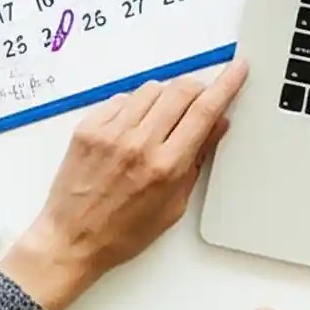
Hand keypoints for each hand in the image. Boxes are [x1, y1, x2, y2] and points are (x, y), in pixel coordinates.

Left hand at [0, 60, 247, 309]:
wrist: (71, 240)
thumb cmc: (123, 232)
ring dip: (165, 97)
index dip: (226, 85)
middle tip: (200, 98)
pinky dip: (135, 106)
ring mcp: (110, 133)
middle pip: (180, 91)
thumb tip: (217, 125)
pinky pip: (121, 99)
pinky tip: (133, 127)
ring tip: (161, 120)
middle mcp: (139, 144)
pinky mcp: (88, 128)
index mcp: (166, 167)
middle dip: (197, 88)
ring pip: (151, 89)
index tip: (238, 69)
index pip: (204, 112)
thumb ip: (197, 161)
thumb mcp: (174, 205)